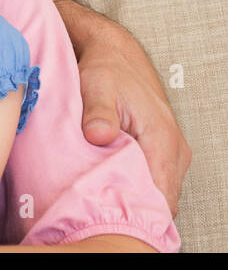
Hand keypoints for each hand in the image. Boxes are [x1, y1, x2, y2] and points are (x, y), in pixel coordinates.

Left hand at [76, 22, 191, 216]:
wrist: (116, 58)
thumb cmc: (106, 72)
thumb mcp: (96, 86)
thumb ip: (98, 112)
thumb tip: (98, 135)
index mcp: (162, 138)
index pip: (160, 194)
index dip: (136, 208)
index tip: (108, 211)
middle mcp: (173, 151)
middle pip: (161, 200)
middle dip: (132, 207)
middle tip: (98, 208)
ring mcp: (170, 154)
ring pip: (158, 193)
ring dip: (132, 198)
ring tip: (100, 198)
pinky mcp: (161, 154)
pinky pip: (153, 182)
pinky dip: (134, 187)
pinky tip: (108, 186)